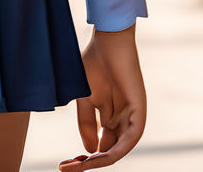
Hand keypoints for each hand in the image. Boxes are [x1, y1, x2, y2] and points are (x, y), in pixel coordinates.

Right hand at [58, 24, 145, 169]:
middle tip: (69, 167)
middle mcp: (120, 120)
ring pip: (117, 149)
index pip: (98, 144)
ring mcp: (129, 118)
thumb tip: (88, 151)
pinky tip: (98, 156)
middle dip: (88, 161)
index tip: (64, 164)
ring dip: (99, 160)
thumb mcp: (84, 98)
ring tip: (80, 164)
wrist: (108, 44)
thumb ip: (85, 123)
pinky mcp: (138, 114)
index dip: (83, 157)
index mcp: (107, 116)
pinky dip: (115, 150)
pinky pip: (129, 139)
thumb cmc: (95, 64)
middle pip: (107, 150)